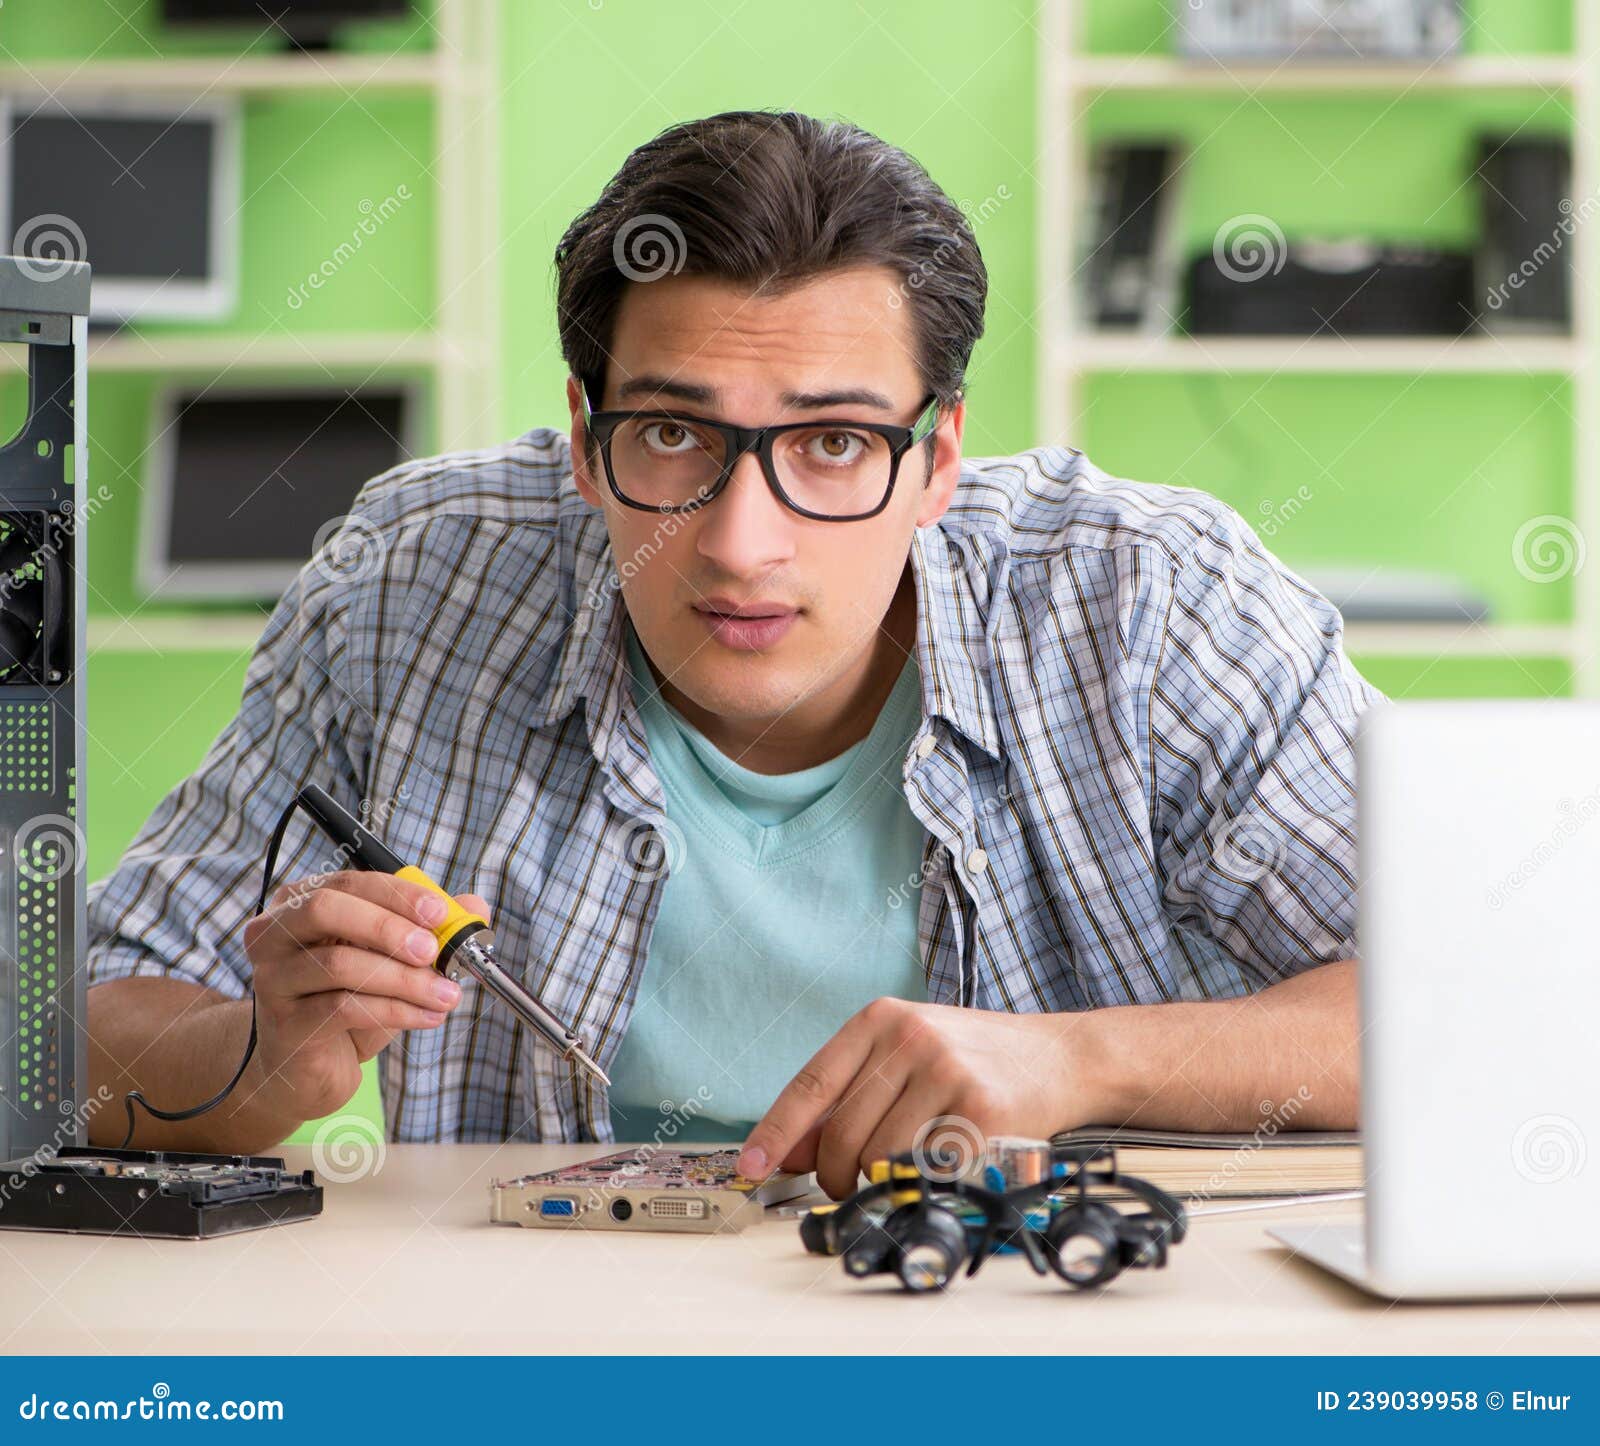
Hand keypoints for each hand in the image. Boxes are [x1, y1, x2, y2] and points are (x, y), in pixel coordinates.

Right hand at [239, 869, 487, 1123]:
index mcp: (300, 902)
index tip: (440, 913)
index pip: (348, 883)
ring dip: (405, 980)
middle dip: (387, 926)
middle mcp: (275, 934)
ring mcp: (273, 979)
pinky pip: (343, 1009)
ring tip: (446, 994)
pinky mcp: (285, 1023)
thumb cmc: (351, 1001)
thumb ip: (429, 929)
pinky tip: (427, 1017)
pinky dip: (396, 1011)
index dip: (397, 894)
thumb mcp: (391, 959)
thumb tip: (474, 907)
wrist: (312, 1068)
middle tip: (432, 950)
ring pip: (340, 965)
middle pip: (326, 910)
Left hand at [736, 997, 1099, 1198]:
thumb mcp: (905, 1059)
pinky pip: (925, 1169)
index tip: (752, 1168)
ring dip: (880, 1183)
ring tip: (902, 1170)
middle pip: (840, 1133)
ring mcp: (946, 1070)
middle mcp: (910, 1037)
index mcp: (881, 1018)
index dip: (776, 1132)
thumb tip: (789, 1152)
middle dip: (836, 1174)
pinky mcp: (981, 1108)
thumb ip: (847, 1098)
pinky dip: (921, 1183)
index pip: (811, 1084)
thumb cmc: (976, 1061)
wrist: (1061, 1056)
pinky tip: (938, 1169)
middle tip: (849, 1184)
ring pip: (877, 1157)